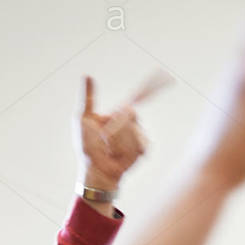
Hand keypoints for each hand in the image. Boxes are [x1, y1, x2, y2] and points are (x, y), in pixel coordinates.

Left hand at [75, 74, 165, 193]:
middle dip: (115, 127)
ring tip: (110, 149)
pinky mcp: (142, 149)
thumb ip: (88, 98)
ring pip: (133, 131)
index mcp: (118, 114)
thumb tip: (87, 75)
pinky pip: (140, 144)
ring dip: (118, 141)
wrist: (97, 169)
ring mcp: (137, 136)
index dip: (149, 88)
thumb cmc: (87, 146)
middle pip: (130, 114)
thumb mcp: (82, 119)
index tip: (162, 75)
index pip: (134, 99)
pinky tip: (119, 155)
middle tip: (104, 138)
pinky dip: (127, 150)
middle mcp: (130, 123)